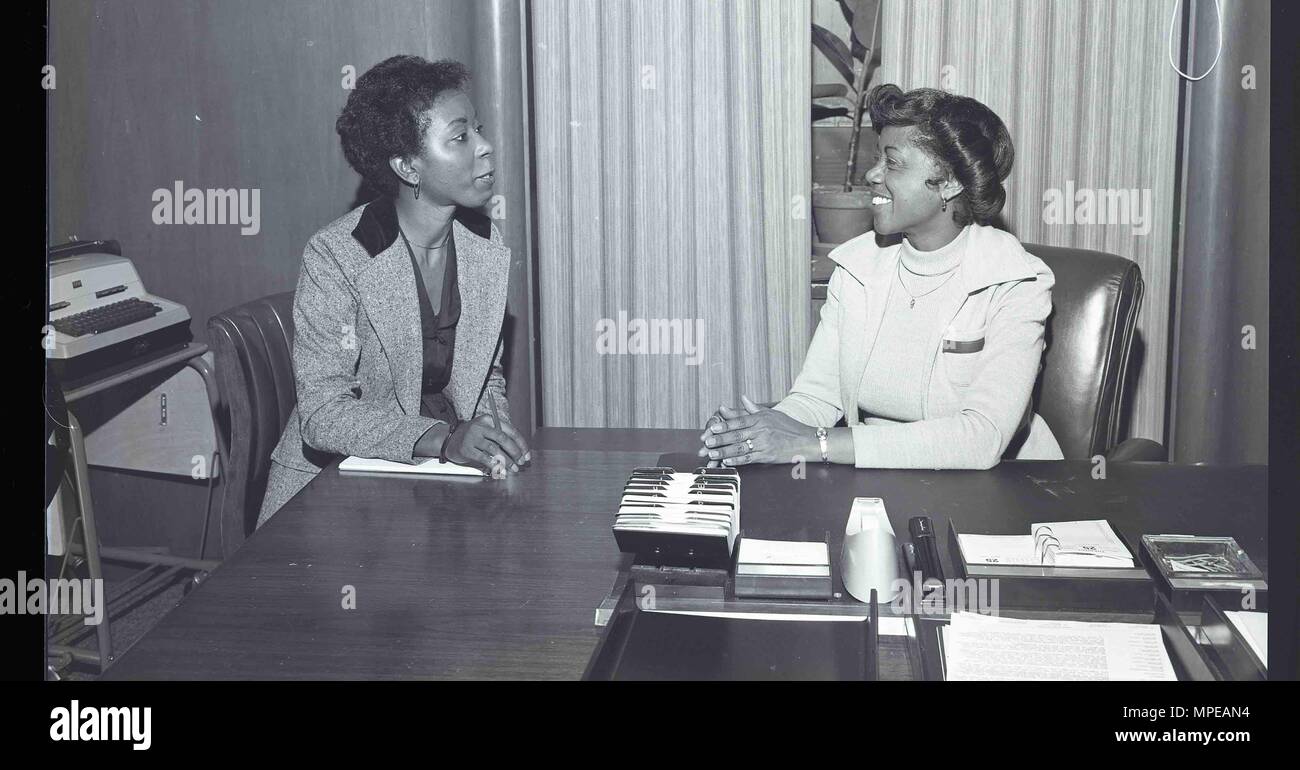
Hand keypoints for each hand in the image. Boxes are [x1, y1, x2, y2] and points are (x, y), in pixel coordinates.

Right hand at [442, 415, 528, 477]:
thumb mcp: (485, 431)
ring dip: (506, 460)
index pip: (510, 430)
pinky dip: (494, 465)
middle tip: (520, 462)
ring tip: (513, 469)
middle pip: (503, 438)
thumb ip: (500, 438)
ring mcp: (472, 437)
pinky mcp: (466, 448)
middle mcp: (480, 426)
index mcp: (489, 420)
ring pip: (494, 449)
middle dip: (515, 452)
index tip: (526, 454)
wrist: (449, 441)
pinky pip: (484, 458)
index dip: (520, 443)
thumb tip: (519, 452)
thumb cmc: (472, 437)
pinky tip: (501, 470)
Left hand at [696, 395, 816, 465]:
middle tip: (706, 442)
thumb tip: (742, 398)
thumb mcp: (772, 414)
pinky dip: (738, 461)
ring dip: (724, 452)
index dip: (723, 425)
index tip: (710, 428)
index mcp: (760, 419)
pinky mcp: (768, 456)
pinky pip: (750, 458)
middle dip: (719, 439)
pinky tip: (728, 462)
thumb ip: (754, 408)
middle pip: (736, 435)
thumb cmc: (789, 427)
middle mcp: (761, 430)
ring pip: (741, 448)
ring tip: (712, 454)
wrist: (806, 440)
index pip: (738, 421)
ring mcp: (764, 444)